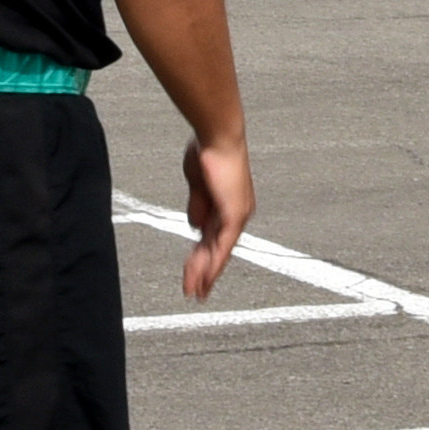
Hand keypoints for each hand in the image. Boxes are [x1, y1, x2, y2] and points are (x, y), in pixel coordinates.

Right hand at [177, 133, 251, 302]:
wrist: (217, 137)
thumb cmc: (207, 153)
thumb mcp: (197, 186)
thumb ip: (198, 206)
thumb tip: (195, 227)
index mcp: (227, 207)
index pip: (212, 239)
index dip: (202, 257)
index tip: (192, 272)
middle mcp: (235, 214)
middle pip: (215, 249)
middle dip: (201, 271)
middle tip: (192, 291)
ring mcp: (237, 215)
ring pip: (218, 252)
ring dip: (205, 273)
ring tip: (195, 292)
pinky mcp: (235, 214)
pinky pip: (223, 245)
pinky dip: (214, 263)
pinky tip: (207, 278)